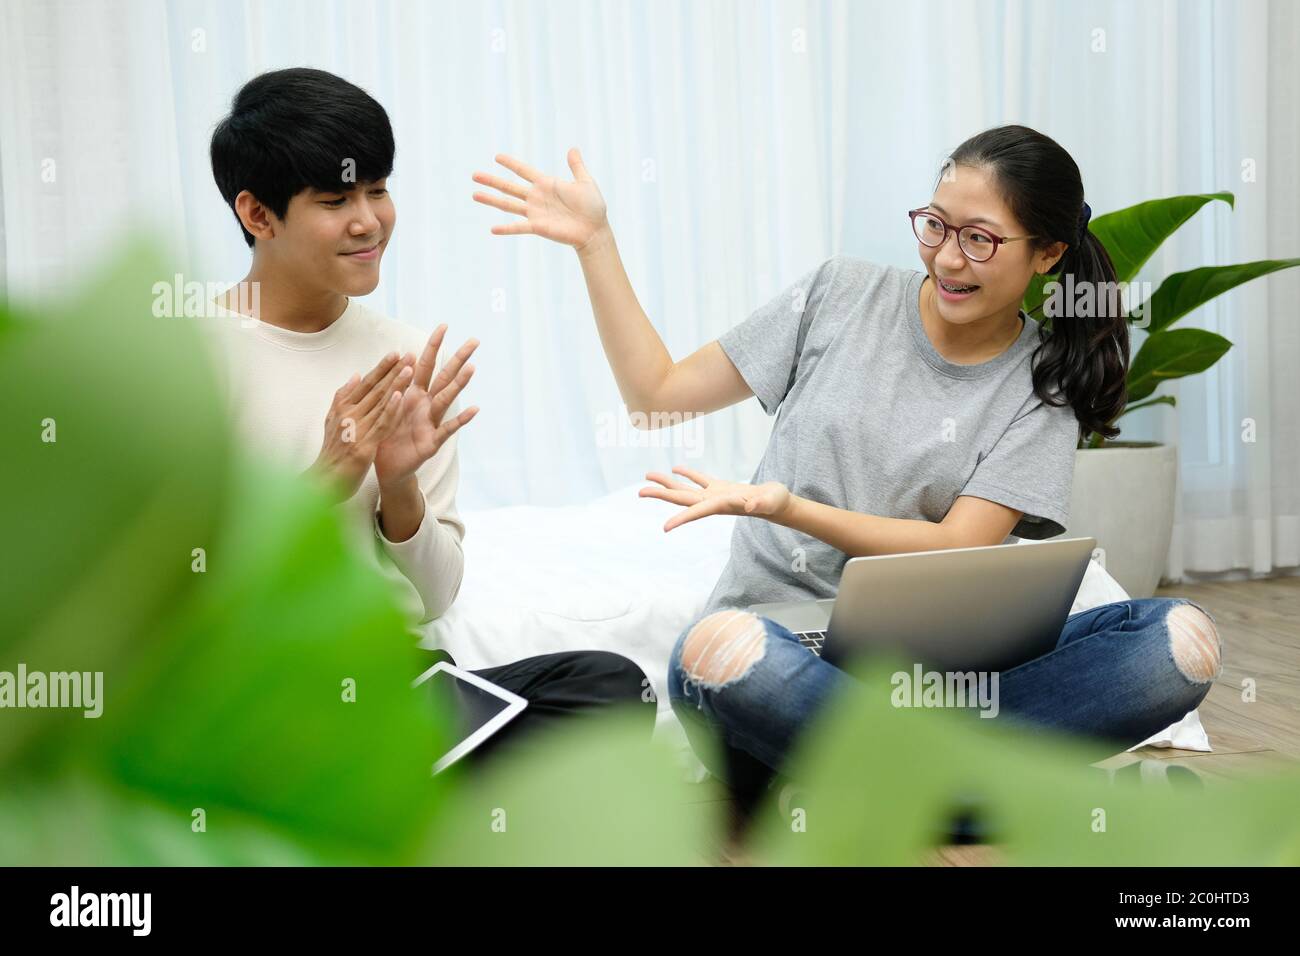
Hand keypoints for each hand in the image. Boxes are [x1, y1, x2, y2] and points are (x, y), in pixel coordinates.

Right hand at [310, 351, 413, 500]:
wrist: (323, 481)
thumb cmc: (332, 451)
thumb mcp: (333, 420)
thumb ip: (343, 397)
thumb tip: (356, 375)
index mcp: (343, 407)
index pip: (366, 383)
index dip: (382, 367)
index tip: (395, 353)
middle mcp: (349, 414)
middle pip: (375, 389)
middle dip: (393, 371)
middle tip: (408, 354)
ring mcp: (356, 429)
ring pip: (380, 403)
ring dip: (395, 385)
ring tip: (409, 369)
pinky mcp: (364, 445)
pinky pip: (380, 424)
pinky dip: (390, 410)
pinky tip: (400, 397)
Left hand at [374, 324, 480, 487]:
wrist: (386, 467)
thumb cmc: (386, 434)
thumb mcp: (384, 405)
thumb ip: (392, 383)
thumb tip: (401, 354)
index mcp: (412, 394)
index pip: (424, 364)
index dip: (433, 345)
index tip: (443, 326)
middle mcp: (426, 404)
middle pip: (444, 376)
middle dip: (458, 358)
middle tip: (474, 341)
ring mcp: (431, 421)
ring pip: (446, 398)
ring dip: (459, 383)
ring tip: (472, 367)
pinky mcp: (432, 441)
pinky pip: (447, 429)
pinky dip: (460, 419)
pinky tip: (474, 409)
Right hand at [471, 148, 608, 248]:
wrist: (595, 230)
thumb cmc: (592, 207)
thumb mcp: (585, 182)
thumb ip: (576, 166)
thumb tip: (573, 148)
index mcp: (546, 184)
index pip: (524, 171)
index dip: (511, 164)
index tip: (497, 157)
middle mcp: (537, 197)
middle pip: (509, 186)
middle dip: (492, 181)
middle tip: (474, 175)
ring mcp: (535, 213)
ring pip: (508, 204)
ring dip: (491, 200)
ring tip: (474, 194)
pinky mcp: (538, 227)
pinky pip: (519, 227)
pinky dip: (506, 228)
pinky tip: (492, 229)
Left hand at [639, 466, 792, 531]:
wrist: (779, 504)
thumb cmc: (776, 503)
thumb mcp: (770, 501)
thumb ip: (761, 503)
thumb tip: (751, 505)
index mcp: (721, 506)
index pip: (696, 512)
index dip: (681, 519)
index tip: (665, 528)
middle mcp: (713, 503)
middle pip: (682, 499)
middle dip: (662, 496)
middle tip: (640, 492)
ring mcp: (715, 495)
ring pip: (686, 489)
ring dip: (667, 483)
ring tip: (648, 475)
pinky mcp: (721, 488)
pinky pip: (700, 480)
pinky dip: (687, 474)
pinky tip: (676, 468)